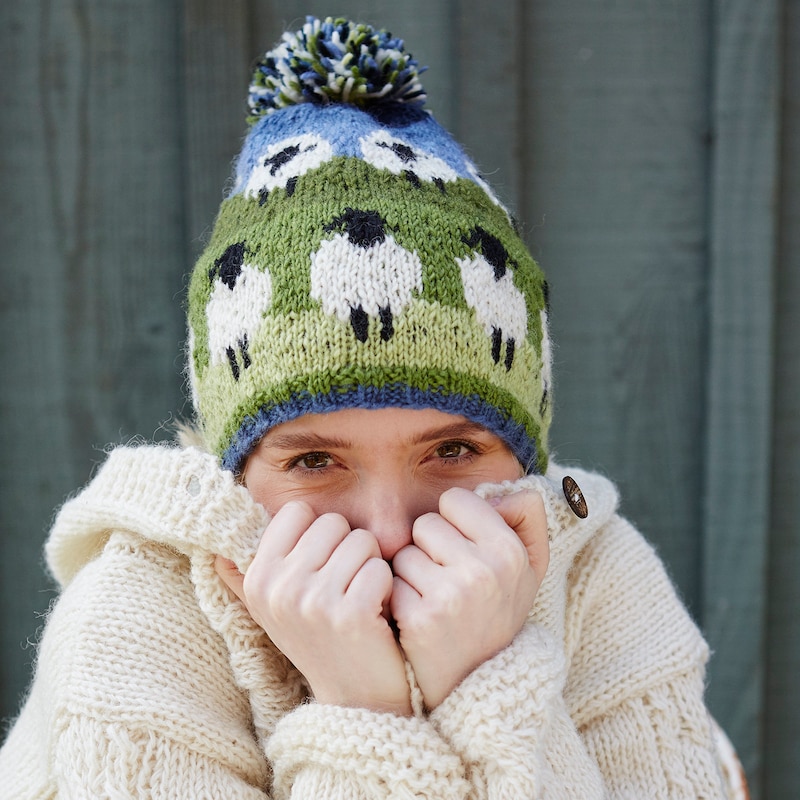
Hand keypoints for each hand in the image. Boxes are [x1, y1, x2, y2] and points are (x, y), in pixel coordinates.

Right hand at [215, 500, 411, 714]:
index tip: (320, 566)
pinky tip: (376, 614)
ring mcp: (313, 603)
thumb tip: (214, 551)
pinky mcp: (352, 616)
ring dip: (369, 567)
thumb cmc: (318, 639)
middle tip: (344, 587)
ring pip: (361, 540)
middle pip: (333, 522)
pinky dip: (386, 586)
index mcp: (257, 578)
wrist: (355, 698)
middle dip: (348, 548)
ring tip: (358, 599)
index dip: (318, 532)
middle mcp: (279, 589)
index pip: (297, 511)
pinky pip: (379, 568)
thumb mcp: (272, 610)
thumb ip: (245, 579)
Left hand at [390, 488, 548, 709]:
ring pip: (404, 552)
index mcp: (509, 550)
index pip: (455, 499)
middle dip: (430, 547)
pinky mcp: (418, 619)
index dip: (454, 522)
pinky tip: (418, 619)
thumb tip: (508, 489)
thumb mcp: (528, 567)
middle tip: (448, 580)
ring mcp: (450, 596)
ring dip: (412, 572)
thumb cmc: (497, 610)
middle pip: (425, 524)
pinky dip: (398, 597)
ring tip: (435, 599)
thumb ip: (526, 518)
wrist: (478, 682)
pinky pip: (389, 581)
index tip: (464, 550)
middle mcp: (483, 571)